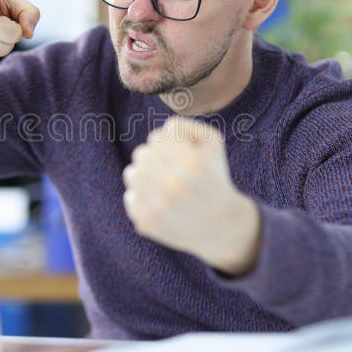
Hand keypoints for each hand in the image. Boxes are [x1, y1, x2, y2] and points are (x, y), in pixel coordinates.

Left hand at [122, 116, 260, 274]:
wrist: (220, 225)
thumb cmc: (213, 177)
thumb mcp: (213, 142)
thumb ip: (185, 126)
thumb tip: (158, 132)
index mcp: (191, 163)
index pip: (157, 137)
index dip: (166, 143)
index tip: (179, 155)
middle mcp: (174, 185)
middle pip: (142, 154)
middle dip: (154, 158)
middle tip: (169, 169)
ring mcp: (159, 207)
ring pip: (132, 173)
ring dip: (144, 175)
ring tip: (159, 182)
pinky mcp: (148, 223)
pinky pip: (130, 197)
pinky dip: (141, 197)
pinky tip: (158, 202)